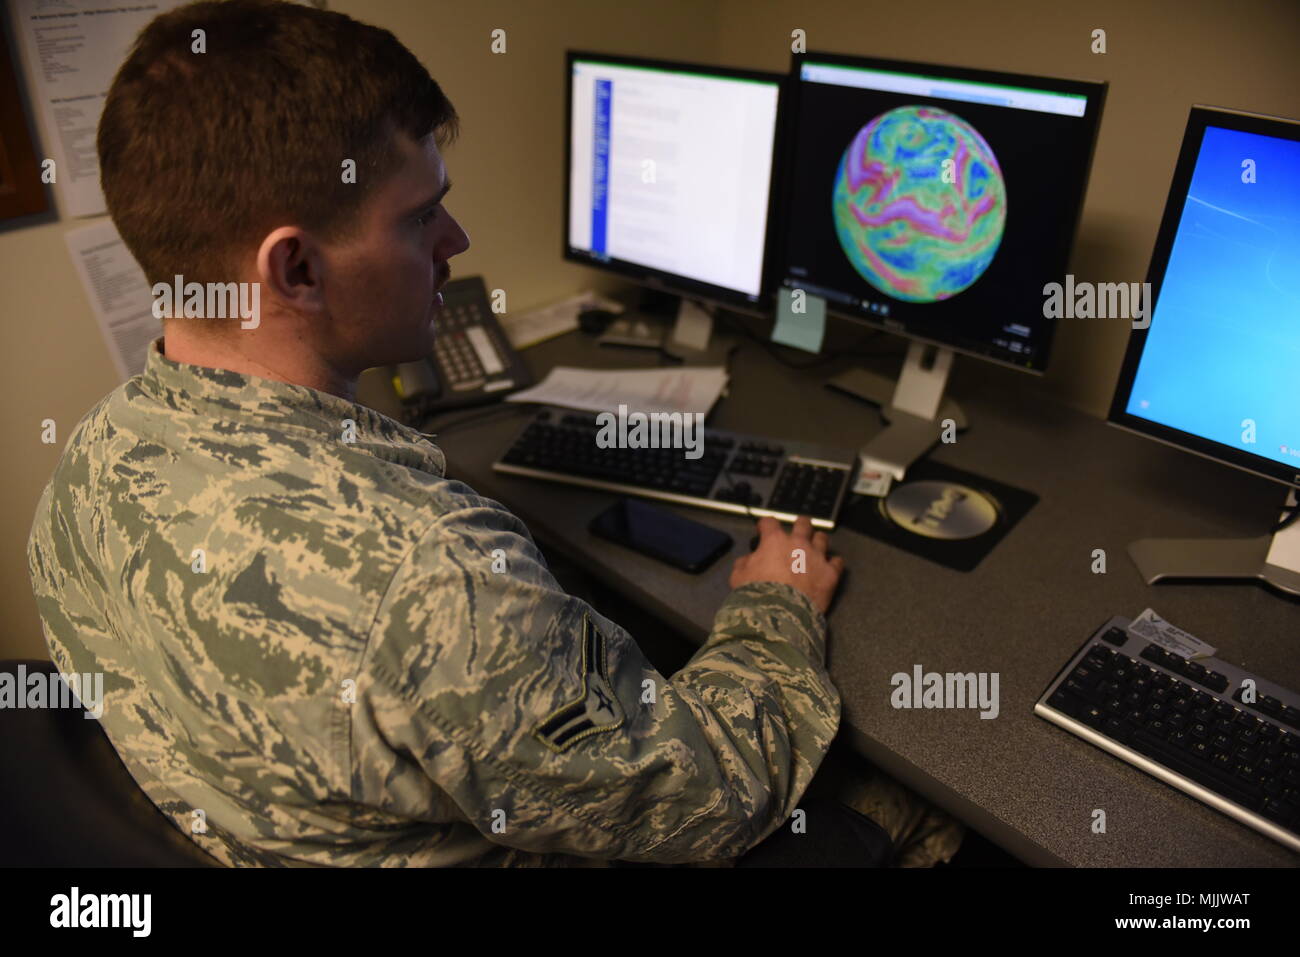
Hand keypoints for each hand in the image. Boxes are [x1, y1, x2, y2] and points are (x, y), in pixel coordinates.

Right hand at [728, 515, 844, 614]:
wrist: (779, 613)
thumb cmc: (756, 593)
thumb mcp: (738, 576)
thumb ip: (744, 563)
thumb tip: (748, 559)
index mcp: (775, 541)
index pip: (769, 522)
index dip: (765, 525)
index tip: (763, 529)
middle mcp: (798, 544)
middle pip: (803, 523)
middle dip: (800, 525)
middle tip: (797, 531)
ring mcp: (817, 557)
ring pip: (822, 538)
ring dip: (817, 541)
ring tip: (815, 548)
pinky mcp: (831, 574)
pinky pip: (838, 562)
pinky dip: (833, 563)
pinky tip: (830, 567)